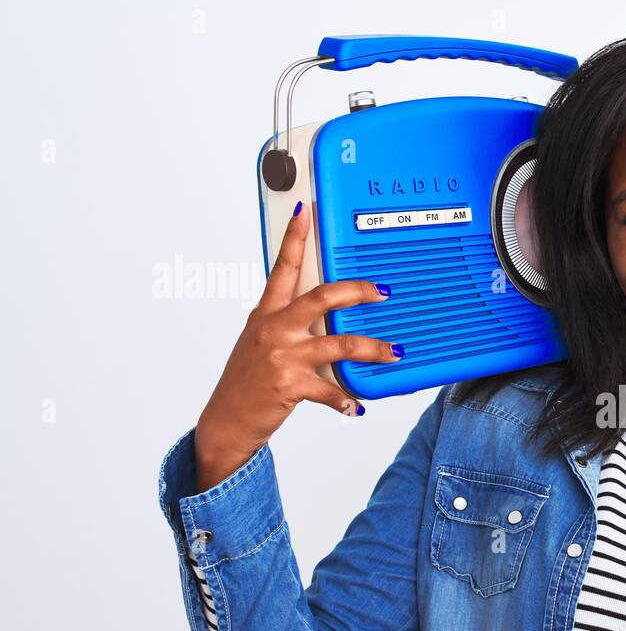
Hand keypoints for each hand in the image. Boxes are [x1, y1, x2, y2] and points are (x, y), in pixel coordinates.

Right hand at [193, 201, 401, 490]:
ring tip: (394, 352)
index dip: (295, 238)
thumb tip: (319, 312)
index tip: (306, 210)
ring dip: (373, 349)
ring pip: (340, 344)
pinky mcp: (291, 385)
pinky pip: (331, 390)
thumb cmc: (246, 381)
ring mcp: (283, 357)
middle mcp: (274, 329)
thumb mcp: (259, 343)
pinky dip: (347, 400)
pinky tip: (356, 407)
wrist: (226, 420)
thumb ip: (286, 323)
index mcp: (266, 314)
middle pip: (321, 297)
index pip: (282, 268)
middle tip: (382, 291)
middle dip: (356, 292)